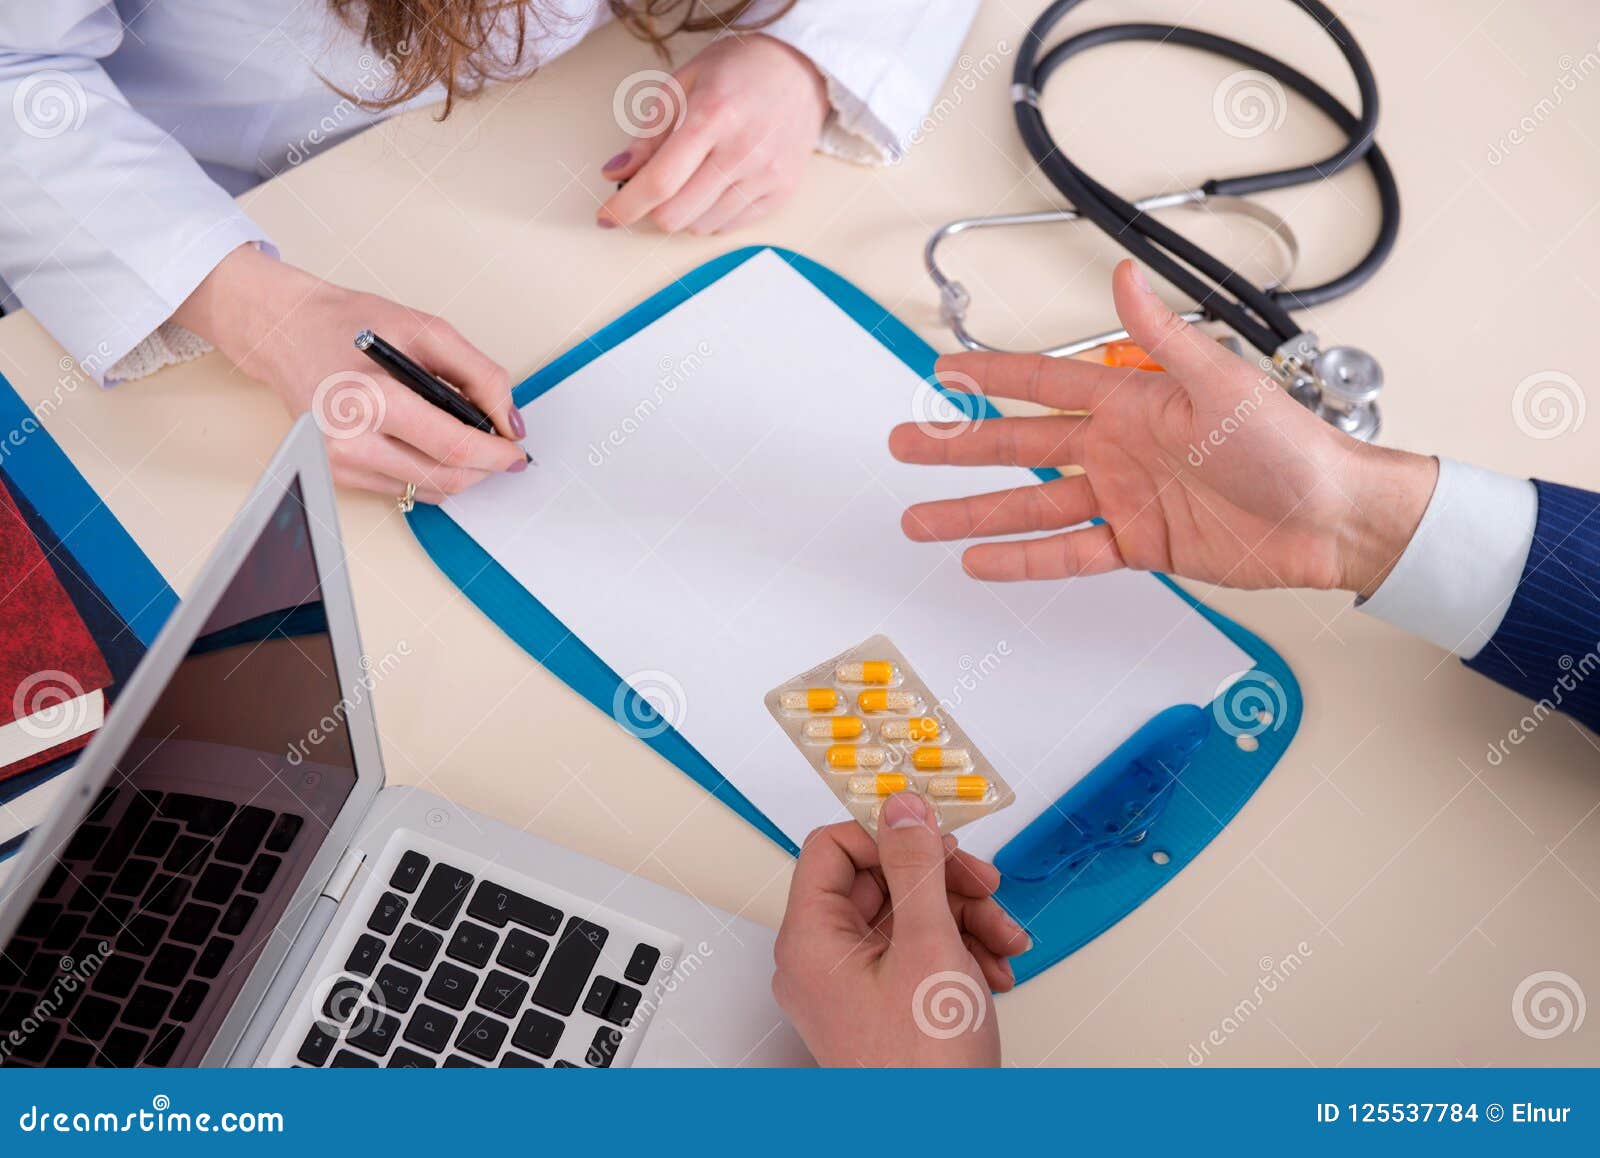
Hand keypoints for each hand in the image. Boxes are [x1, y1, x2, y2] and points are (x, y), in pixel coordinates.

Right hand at [174, 244, 526, 501]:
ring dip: (460, 472)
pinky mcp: (336, 474)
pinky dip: (429, 471)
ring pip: (427, 489)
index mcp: (370, 399)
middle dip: (485, 467)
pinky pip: (403, 488)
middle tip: (501, 448)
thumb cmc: (351, 325)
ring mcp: (338, 462)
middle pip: (445, 478)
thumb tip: (512, 423)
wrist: (286, 332)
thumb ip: (480, 375)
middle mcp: (348, 439)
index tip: (518, 450)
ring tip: (466, 439)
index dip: (496, 454)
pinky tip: (430, 443)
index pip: (453, 447)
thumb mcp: (427, 331)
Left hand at [596, 34, 827, 234]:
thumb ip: (649, 134)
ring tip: (693, 178)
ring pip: (700, 226)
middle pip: (675, 214)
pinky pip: (729, 227)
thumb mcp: (683, 84)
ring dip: (683, 212)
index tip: (605, 216)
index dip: (624, 206)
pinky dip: (710, 215)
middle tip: (654, 188)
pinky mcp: (782, 192)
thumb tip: (617, 172)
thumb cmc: (738, 71)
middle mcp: (742, 151)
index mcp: (712, 117)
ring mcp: (766, 175)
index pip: (658, 181)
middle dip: (652, 209)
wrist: (799, 69)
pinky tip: (716, 185)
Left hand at [771, 794, 1029, 1066]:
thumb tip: (902, 809)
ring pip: (907, 917)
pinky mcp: (884, 1007)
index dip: (887, 836)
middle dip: (943, 883)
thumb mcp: (928, 946)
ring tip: (1004, 941)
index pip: (832, 849)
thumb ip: (916, 867)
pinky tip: (995, 970)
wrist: (947, 1144)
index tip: (936, 840)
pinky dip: (960, 952)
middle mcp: (822, 962)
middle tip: (985, 888)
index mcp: (810, 941)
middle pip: (879, 883)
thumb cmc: (925, 1071)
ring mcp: (853, 988)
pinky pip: (917, 954)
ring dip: (964, 917)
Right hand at [891, 261, 1439, 596]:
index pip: (1043, 382)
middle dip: (958, 446)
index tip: (942, 371)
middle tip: (906, 445)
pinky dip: (1025, 558)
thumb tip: (1122, 278)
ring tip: (920, 520)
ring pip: (1032, 505)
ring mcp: (1125, 497)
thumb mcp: (1221, 383)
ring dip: (974, 512)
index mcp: (1134, 400)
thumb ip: (1161, 338)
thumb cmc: (1289, 444)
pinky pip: (1069, 552)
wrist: (1330, 517)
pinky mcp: (1140, 544)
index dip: (990, 375)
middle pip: (1020, 446)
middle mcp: (1120, 446)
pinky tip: (982, 561)